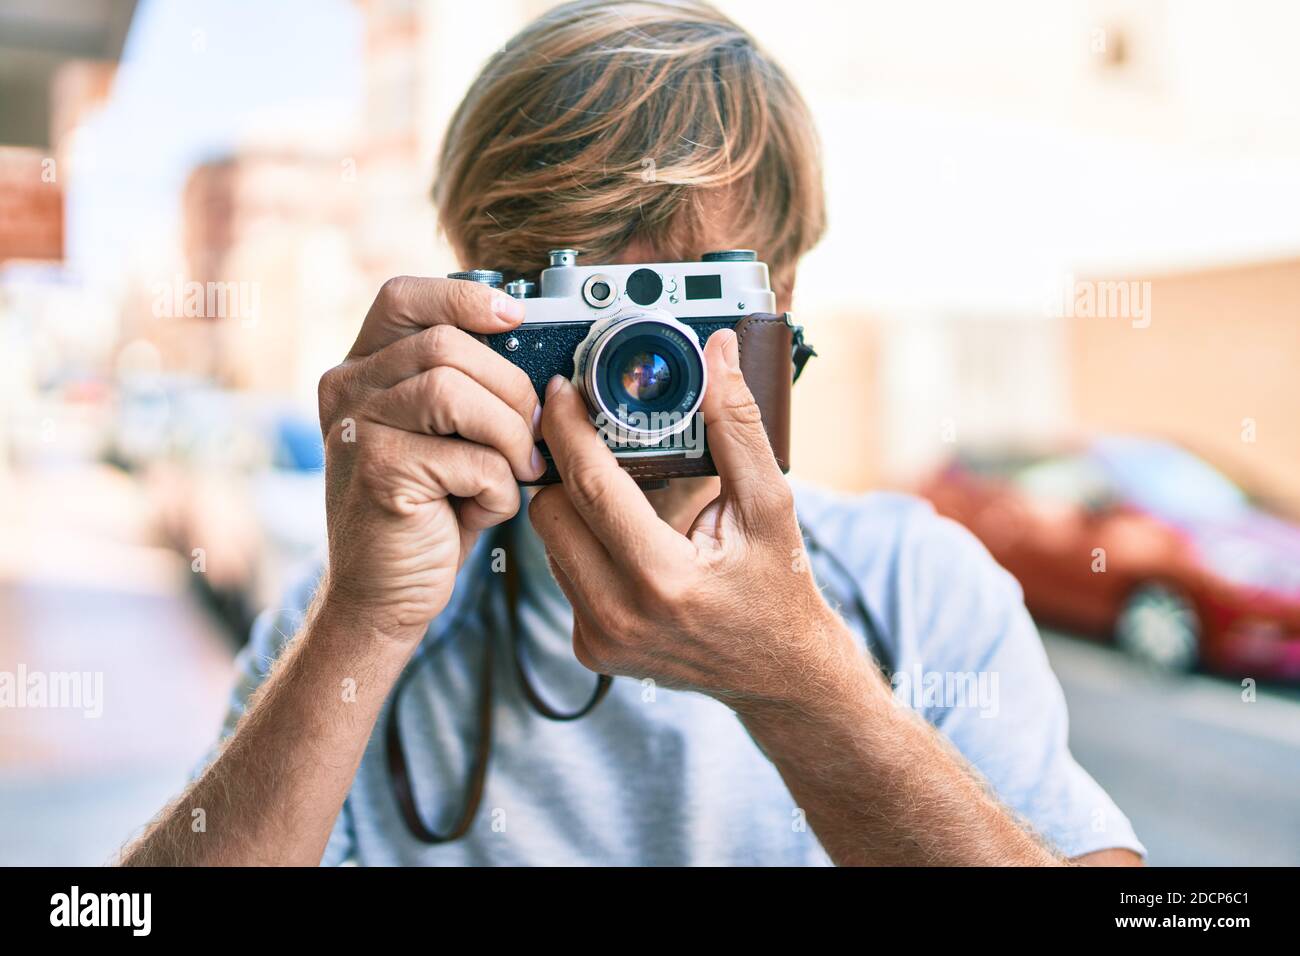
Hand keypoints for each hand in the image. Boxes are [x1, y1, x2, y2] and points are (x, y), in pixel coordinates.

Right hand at [317, 277, 544, 642]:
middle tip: (535, 430)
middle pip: (446, 345)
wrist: (382, 595)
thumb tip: (537, 355)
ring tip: (519, 470)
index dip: (464, 297)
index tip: (515, 316)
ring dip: (510, 435)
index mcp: (361, 370)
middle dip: (510, 387)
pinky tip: (486, 509)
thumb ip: (465, 388)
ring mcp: (355, 428)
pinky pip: (470, 458)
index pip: (404, 297)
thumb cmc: (426, 512)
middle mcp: (347, 389)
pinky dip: (499, 488)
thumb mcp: (441, 436)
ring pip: (456, 392)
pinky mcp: (379, 472)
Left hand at [529, 329, 855, 706]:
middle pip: (552, 512)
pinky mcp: (590, 649)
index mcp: (663, 580)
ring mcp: (598, 639)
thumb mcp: (769, 506)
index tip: (564, 389)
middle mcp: (619, 617)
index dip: (570, 430)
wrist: (780, 677)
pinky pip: (563, 574)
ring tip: (618, 487)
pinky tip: (624, 536)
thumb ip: (737, 427)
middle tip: (593, 434)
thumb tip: (717, 355)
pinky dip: (584, 544)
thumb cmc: (779, 589)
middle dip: (567, 467)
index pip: (590, 487)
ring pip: (550, 542)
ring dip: (574, 506)